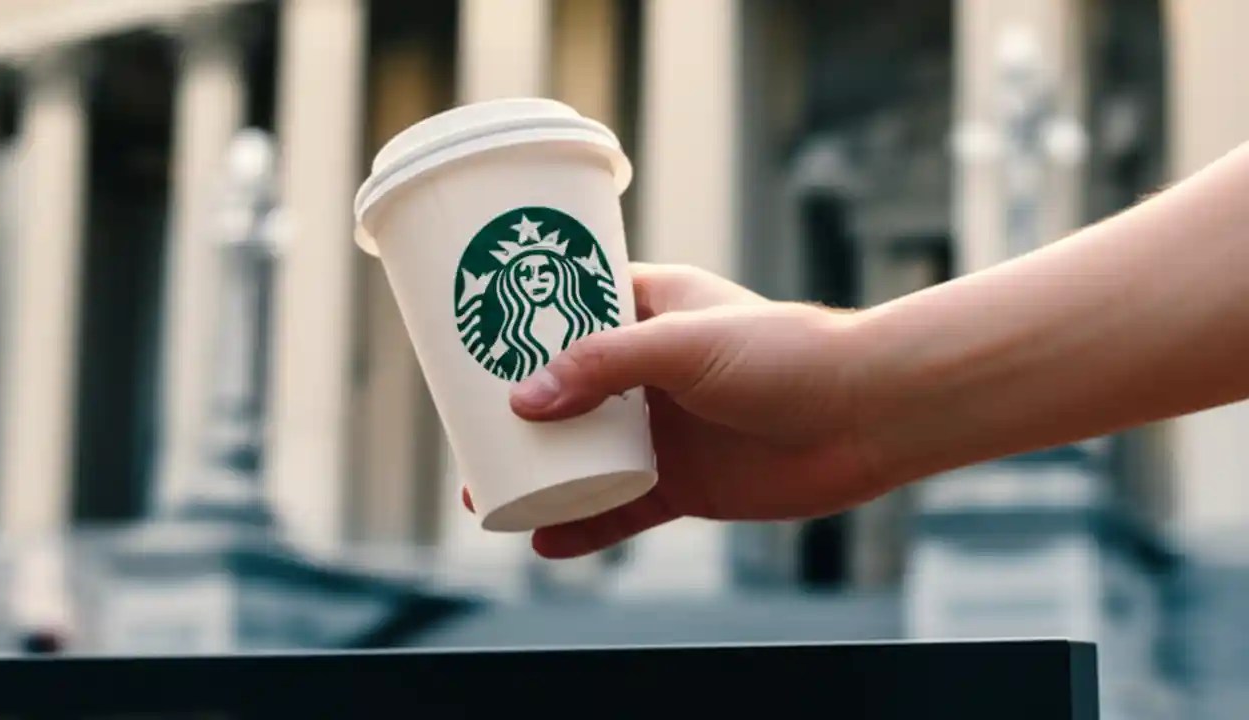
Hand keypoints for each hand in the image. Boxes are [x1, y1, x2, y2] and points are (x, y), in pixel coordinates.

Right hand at [463, 262, 891, 558]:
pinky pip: (620, 509)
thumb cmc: (788, 354)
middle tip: (465, 431)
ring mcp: (665, 430)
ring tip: (486, 496)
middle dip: (515, 414)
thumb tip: (524, 401)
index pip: (572, 308)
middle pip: (565, 391)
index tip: (470, 337)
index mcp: (653, 312)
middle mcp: (651, 372)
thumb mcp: (685, 342)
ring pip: (584, 455)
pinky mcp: (684, 484)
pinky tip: (545, 541)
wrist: (864, 417)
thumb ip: (603, 365)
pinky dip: (583, 526)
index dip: (523, 322)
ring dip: (537, 476)